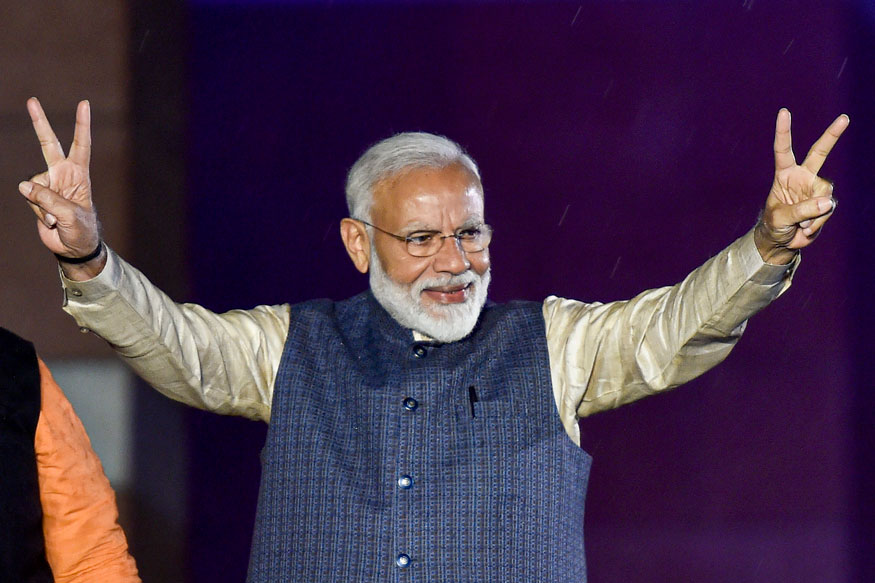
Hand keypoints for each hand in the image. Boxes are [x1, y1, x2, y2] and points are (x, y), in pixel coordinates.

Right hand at [18, 98, 104, 277]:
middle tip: (32, 100)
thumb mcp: (70, 215)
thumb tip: (23, 186)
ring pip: (32, 184)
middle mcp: (62, 175)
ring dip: (42, 204)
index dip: (82, 125)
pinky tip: (49, 221)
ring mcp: (48, 185)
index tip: (84, 104)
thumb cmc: (81, 230)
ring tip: (56, 218)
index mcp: (79, 174)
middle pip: (49, 144)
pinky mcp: (37, 197)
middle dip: (40, 123)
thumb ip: (47, 199)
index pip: (81, 145)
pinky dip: (37, 211)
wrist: (74, 248)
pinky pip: (28, 198)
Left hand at [754, 108, 848, 264]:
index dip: (783, 131)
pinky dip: (817, 221)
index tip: (784, 112)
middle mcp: (802, 177)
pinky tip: (807, 227)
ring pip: (824, 192)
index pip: (784, 150)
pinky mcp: (826, 203)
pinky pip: (827, 208)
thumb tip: (827, 201)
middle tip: (844, 118)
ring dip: (811, 212)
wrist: (783, 241)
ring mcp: (816, 189)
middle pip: (820, 153)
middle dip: (832, 135)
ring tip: (799, 223)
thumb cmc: (774, 225)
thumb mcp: (780, 218)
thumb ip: (800, 210)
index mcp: (784, 174)